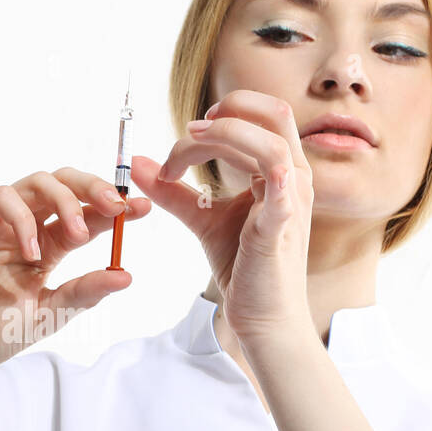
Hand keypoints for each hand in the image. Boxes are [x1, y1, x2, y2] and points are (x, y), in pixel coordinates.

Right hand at [0, 168, 150, 378]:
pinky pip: (2, 197)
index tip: (143, 210)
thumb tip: (127, 275)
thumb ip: (86, 290)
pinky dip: (22, 218)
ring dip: (65, 201)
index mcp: (47, 244)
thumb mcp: (54, 311)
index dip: (114, 209)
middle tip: (117, 206)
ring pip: (37, 183)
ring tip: (78, 234)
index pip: (86, 215)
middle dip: (94, 189)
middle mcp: (24, 224)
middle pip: (64, 185)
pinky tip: (30, 250)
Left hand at [130, 89, 314, 345]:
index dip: (224, 113)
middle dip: (227, 113)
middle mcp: (294, 177)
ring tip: (185, 149)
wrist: (263, 317)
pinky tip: (215, 174)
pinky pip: (280, 182)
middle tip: (188, 132)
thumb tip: (137, 163)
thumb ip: (173, 191)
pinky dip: (258, 169)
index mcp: (279, 171)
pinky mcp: (281, 225)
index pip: (259, 118)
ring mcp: (292, 199)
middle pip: (273, 114)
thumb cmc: (242, 267)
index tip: (188, 134)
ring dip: (225, 135)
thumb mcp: (204, 219)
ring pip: (271, 141)